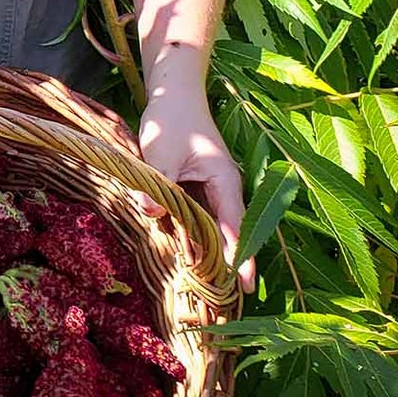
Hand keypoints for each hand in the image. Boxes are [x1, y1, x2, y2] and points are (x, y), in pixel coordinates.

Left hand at [138, 87, 254, 292]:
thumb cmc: (170, 119)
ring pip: (211, 227)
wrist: (173, 94)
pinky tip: (184, 257)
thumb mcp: (158, 152)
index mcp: (223, 180)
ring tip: (206, 290)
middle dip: (228, 264)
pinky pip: (197, 217)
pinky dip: (192, 236)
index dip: (240, 256)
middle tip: (224, 301)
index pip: (235, 226)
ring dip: (208, 253)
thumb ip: (155, 185)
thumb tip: (151, 214)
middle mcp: (223, 188)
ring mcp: (211, 189)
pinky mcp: (195, 188)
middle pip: (227, 232)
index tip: (246, 285)